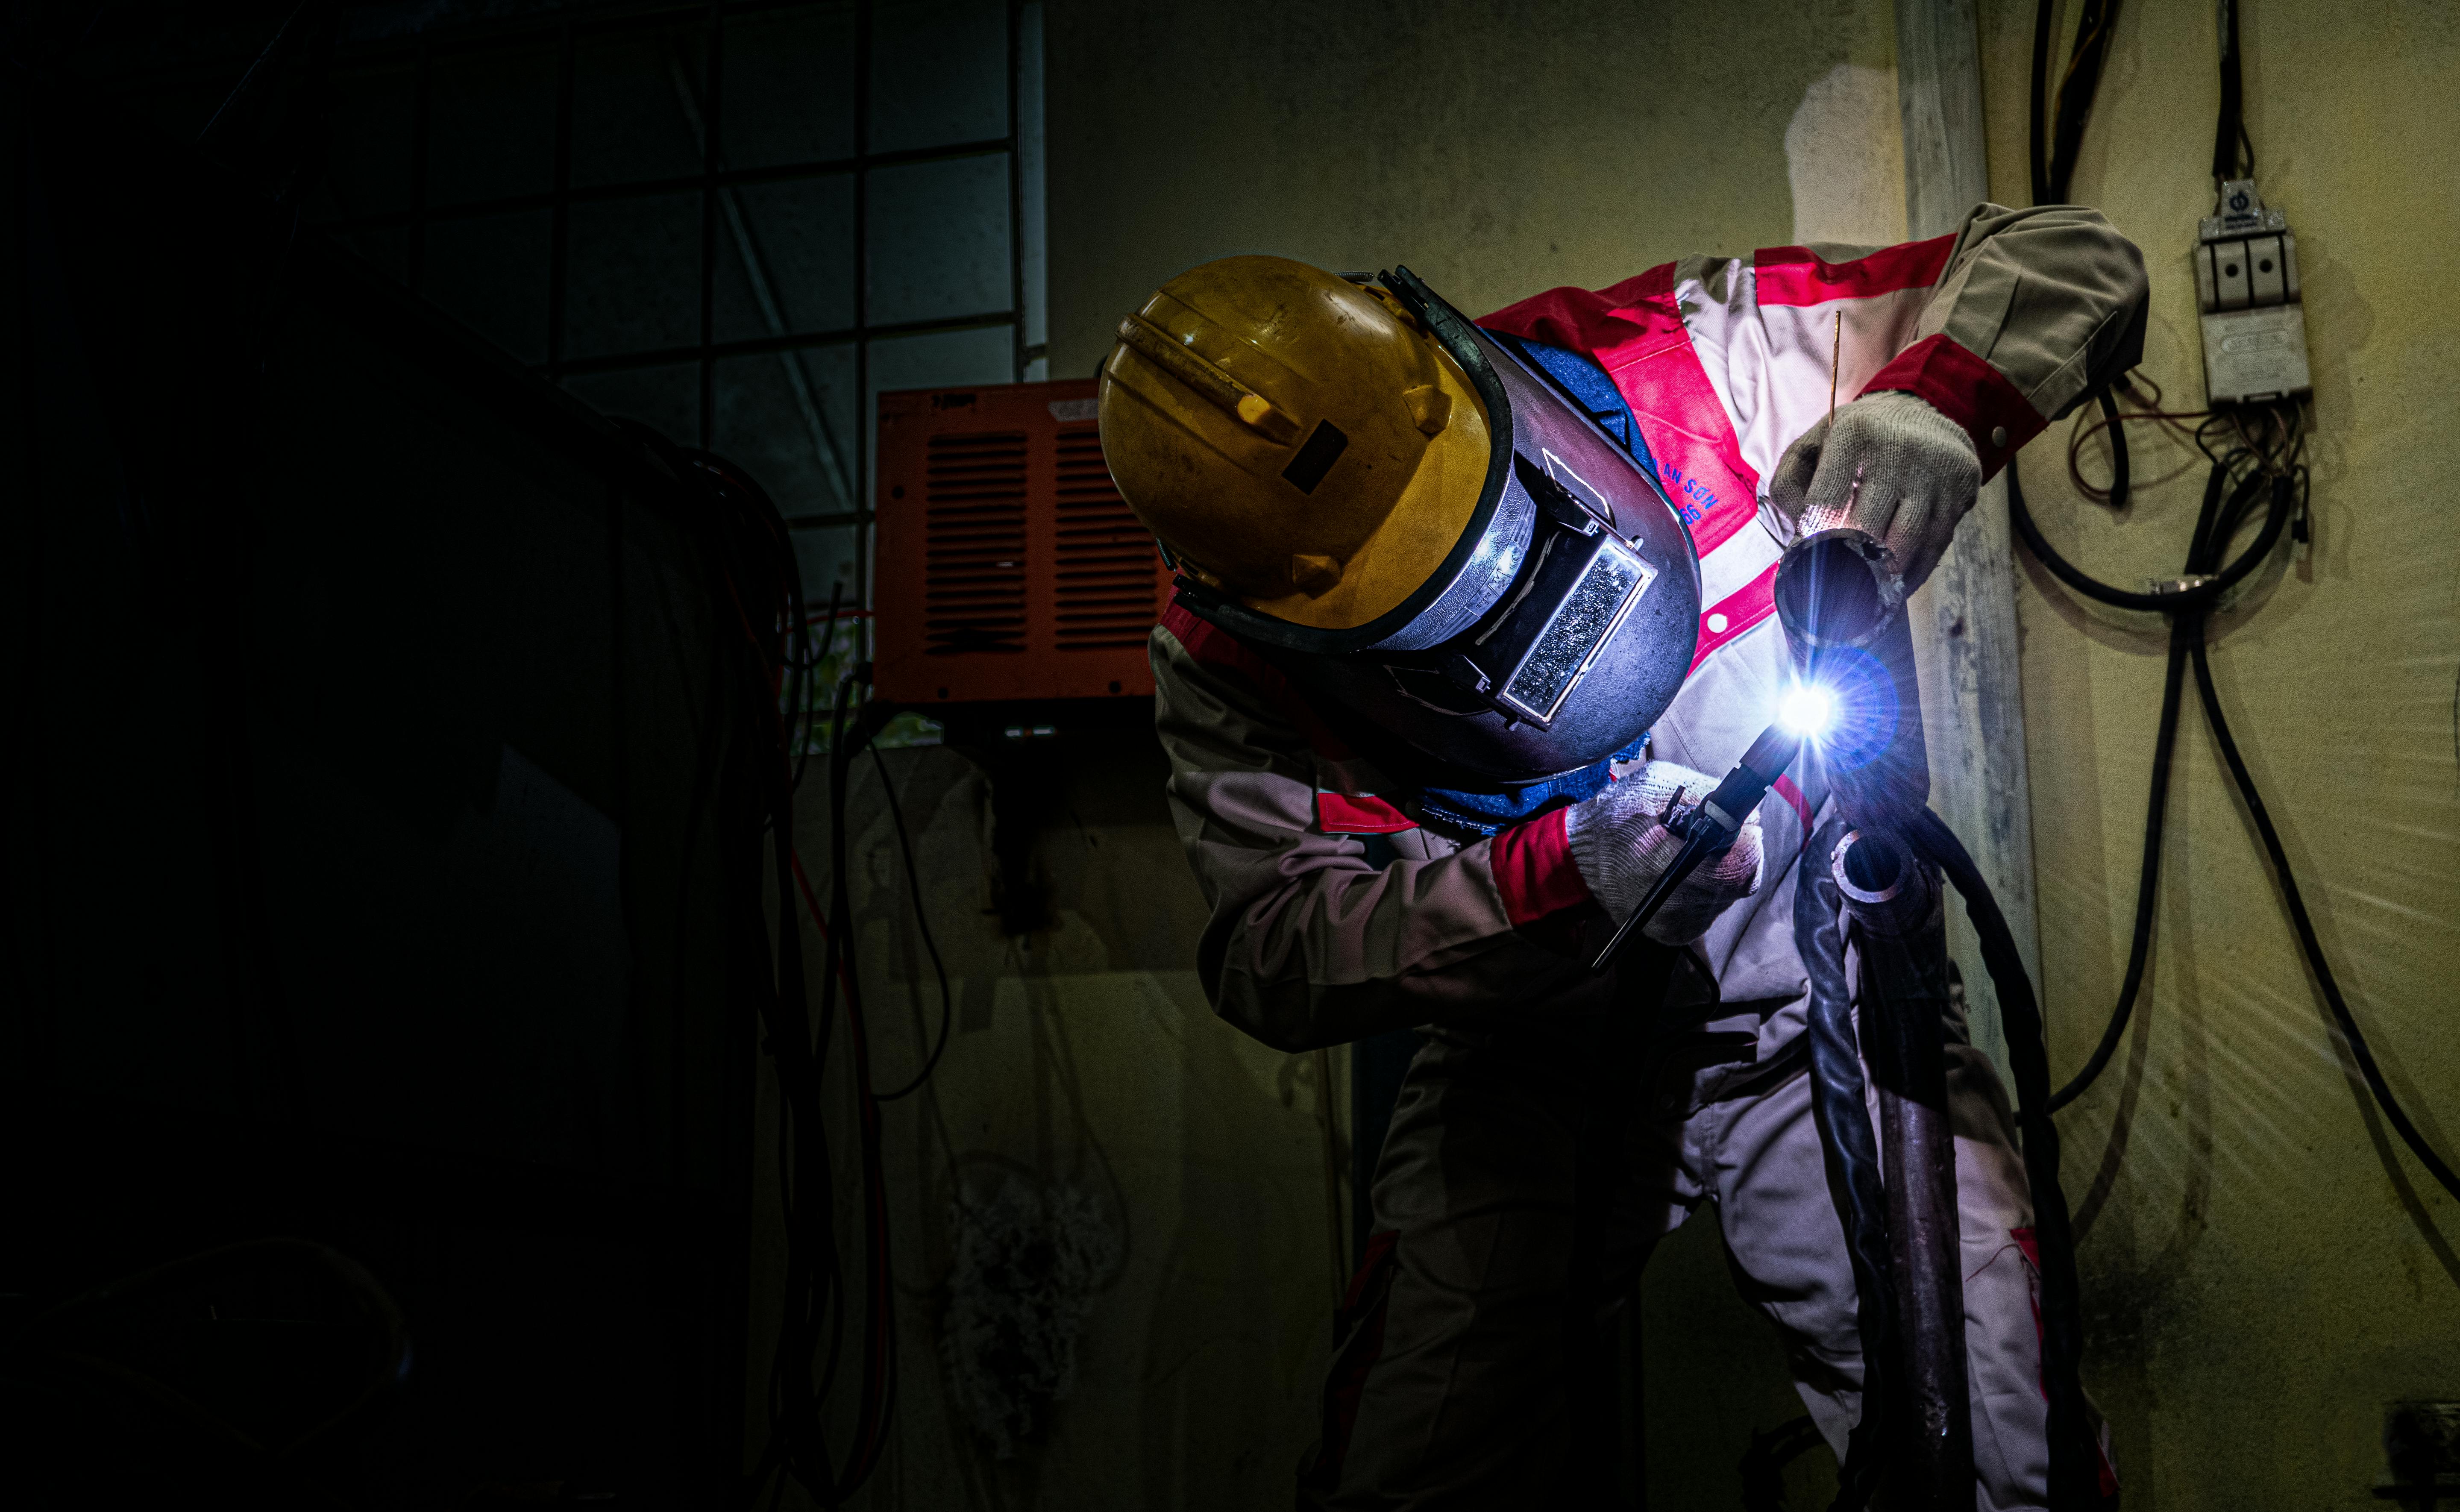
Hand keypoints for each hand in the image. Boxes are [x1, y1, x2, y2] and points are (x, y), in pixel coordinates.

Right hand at [1563, 760, 1763, 944]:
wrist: (1575, 859)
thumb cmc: (1612, 818)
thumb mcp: (1656, 785)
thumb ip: (1706, 793)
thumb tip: (1751, 808)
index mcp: (1673, 870)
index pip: (1744, 864)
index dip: (1746, 839)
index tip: (1733, 824)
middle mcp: (1679, 909)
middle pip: (1741, 879)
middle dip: (1731, 853)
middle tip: (1702, 835)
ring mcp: (1678, 927)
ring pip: (1728, 894)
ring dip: (1717, 870)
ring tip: (1682, 852)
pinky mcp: (1674, 935)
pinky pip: (1709, 908)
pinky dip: (1703, 887)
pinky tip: (1678, 871)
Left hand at [1767, 391, 1980, 594]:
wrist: (1925, 413)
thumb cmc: (1857, 439)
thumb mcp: (1814, 443)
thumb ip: (1788, 483)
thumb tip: (1798, 535)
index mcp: (1855, 435)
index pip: (1827, 501)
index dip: (1813, 539)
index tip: (1806, 560)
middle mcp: (1899, 451)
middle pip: (1868, 530)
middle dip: (1847, 564)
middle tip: (1832, 589)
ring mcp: (1935, 473)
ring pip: (1906, 546)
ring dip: (1881, 578)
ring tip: (1861, 594)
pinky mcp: (1962, 490)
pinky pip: (1935, 548)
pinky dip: (1911, 574)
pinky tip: (1892, 585)